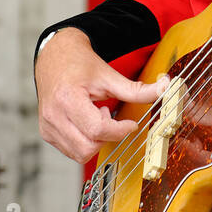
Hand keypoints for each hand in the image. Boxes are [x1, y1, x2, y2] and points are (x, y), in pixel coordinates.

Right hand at [36, 28, 168, 163]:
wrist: (54, 57)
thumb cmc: (79, 64)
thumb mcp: (109, 75)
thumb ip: (136, 89)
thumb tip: (164, 88)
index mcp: (67, 99)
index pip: (98, 129)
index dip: (120, 130)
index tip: (130, 124)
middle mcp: (53, 115)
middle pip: (89, 146)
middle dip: (107, 136)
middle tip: (108, 115)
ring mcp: (47, 126)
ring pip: (80, 153)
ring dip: (96, 140)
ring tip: (96, 117)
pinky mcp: (46, 133)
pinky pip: (72, 151)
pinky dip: (85, 141)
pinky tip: (86, 122)